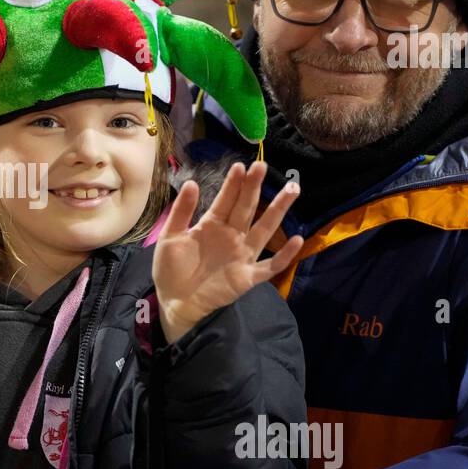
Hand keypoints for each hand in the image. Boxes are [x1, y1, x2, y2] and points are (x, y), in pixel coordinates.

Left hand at [153, 161, 302, 342]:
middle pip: (247, 208)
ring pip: (264, 230)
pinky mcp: (247, 277)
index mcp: (212, 226)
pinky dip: (284, 256)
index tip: (241, 166)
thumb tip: (191, 183)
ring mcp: (242, 256)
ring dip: (278, 210)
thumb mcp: (170, 237)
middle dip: (254, 187)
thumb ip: (181, 212)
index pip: (227, 200)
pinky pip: (270, 266)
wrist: (174, 302)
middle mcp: (231, 236)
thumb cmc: (170, 269)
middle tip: (263, 166)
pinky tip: (297, 240)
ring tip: (292, 190)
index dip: (234, 184)